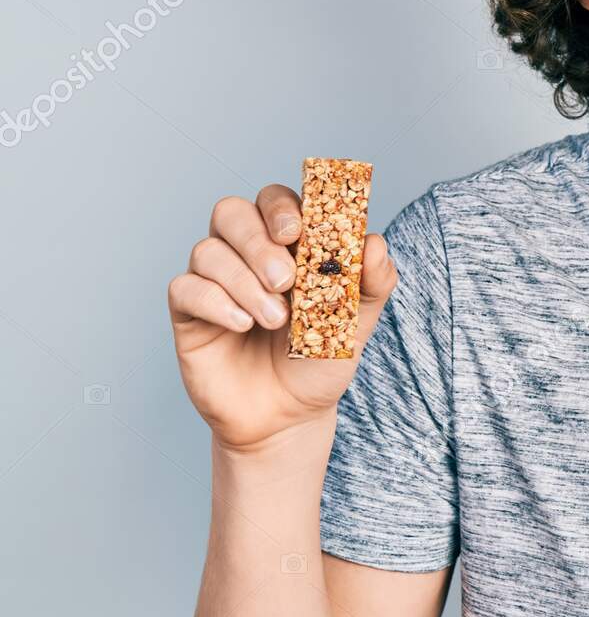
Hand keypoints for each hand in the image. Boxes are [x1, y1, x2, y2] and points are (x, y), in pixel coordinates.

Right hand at [168, 184, 397, 452]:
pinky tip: (242, 326)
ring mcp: (214, 280)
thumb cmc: (321, 358)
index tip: (297, 231)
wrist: (290, 416)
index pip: (275, 200)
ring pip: (208, 250)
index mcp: (287, 243)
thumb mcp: (359, 320)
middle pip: (232, 213)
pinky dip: (216, 302)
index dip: (282, 206)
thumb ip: (373, 280)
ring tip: (276, 320)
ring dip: (244, 281)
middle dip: (258, 241)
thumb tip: (374, 242)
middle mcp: (246, 252)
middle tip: (287, 280)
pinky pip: (185, 287)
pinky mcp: (189, 312)